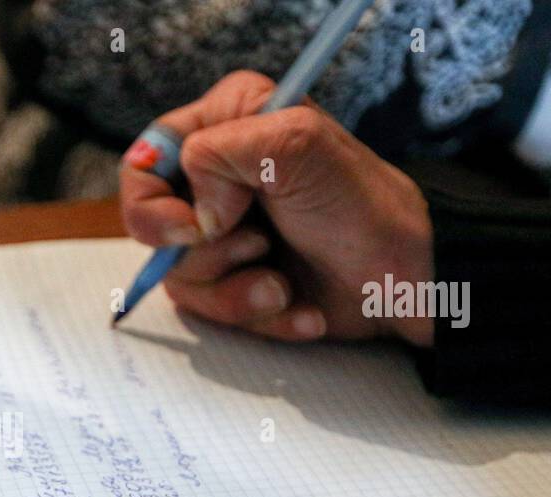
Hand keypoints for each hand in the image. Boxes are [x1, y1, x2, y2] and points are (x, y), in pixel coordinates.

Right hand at [121, 71, 435, 345]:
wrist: (407, 278)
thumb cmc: (362, 206)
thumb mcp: (295, 146)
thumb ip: (219, 152)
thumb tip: (194, 212)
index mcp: (224, 126)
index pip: (143, 163)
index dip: (152, 203)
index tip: (191, 226)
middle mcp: (216, 180)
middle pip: (152, 230)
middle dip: (206, 253)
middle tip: (257, 245)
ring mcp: (226, 235)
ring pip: (181, 278)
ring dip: (236, 292)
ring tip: (283, 285)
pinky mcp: (237, 282)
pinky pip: (213, 312)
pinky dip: (258, 316)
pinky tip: (297, 306)